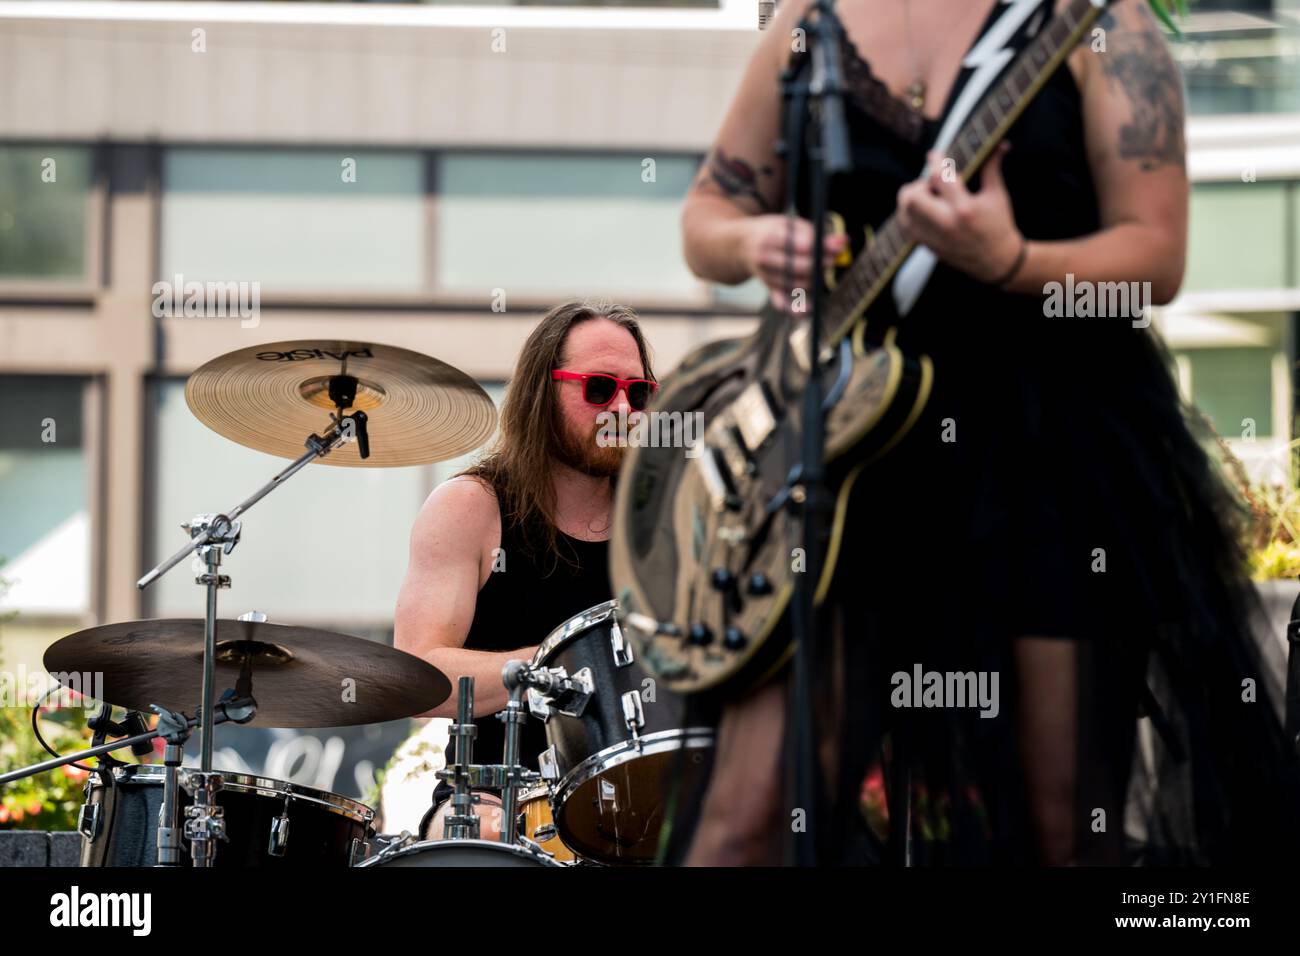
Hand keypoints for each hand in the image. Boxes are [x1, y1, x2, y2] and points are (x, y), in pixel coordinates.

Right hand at [738, 214, 848, 312]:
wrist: (742, 246)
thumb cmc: (772, 232)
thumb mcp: (788, 224)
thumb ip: (814, 233)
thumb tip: (843, 242)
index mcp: (771, 238)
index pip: (801, 246)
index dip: (823, 248)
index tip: (839, 247)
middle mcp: (766, 259)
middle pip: (800, 267)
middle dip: (820, 264)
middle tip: (834, 259)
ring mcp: (767, 276)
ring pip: (797, 283)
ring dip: (814, 279)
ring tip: (823, 270)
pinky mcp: (770, 289)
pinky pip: (782, 303)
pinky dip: (794, 309)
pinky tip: (808, 310)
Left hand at [896, 143, 1023, 285]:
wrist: (995, 261)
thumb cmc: (998, 224)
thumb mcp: (997, 195)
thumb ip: (992, 168)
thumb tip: (999, 144)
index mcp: (964, 209)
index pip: (939, 178)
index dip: (934, 161)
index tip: (934, 154)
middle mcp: (945, 224)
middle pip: (912, 197)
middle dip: (918, 185)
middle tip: (931, 185)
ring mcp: (933, 238)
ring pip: (904, 212)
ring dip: (911, 199)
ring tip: (928, 197)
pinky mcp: (926, 246)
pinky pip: (904, 226)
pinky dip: (908, 214)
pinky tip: (923, 210)